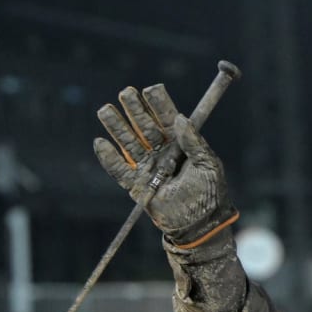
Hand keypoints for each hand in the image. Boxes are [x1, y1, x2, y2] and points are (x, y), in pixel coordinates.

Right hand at [93, 84, 235, 246]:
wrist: (201, 222)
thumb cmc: (210, 192)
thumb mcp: (208, 164)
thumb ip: (195, 142)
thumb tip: (180, 118)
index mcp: (180, 145)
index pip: (166, 119)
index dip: (158, 104)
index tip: (151, 89)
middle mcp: (161, 152)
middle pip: (144, 126)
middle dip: (135, 110)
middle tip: (126, 93)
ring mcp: (147, 167)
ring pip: (128, 143)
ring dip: (117, 127)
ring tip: (106, 110)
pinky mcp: (136, 184)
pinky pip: (119, 170)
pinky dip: (109, 158)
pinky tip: (100, 143)